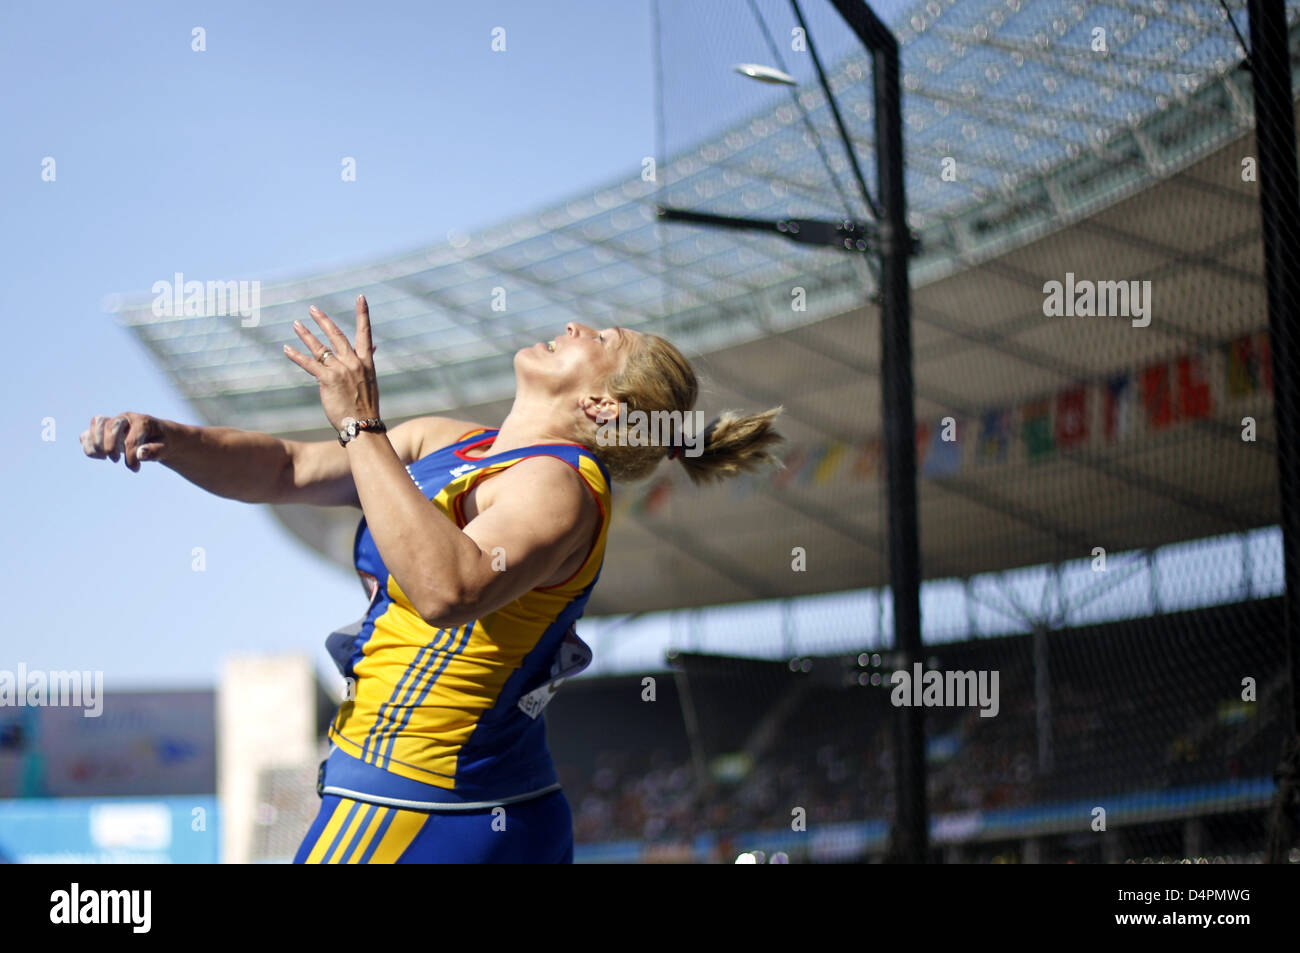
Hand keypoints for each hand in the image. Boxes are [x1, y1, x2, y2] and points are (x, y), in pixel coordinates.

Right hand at [80, 412, 166, 471]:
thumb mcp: (166, 448)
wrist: (160, 436)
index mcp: (142, 421)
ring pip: (96, 424)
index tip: (136, 469)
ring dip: (96, 443)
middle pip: (108, 425)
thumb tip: (140, 455)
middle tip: (116, 460)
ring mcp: (114, 421)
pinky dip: (87, 445)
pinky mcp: (104, 430)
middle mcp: (126, 418)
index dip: (131, 456)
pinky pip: (87, 433)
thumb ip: (155, 451)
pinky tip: (99, 456)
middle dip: (109, 446)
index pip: (131, 439)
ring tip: (104, 458)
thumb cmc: (163, 442)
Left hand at [283, 296, 380, 432]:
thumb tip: (369, 349)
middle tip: (313, 309)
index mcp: (366, 362)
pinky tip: (286, 348)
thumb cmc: (364, 407)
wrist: (363, 425)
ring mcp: (340, 370)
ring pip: (320, 348)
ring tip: (296, 324)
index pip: (365, 333)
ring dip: (306, 335)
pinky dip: (296, 356)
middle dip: (324, 321)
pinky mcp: (328, 380)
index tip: (361, 298)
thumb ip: (364, 364)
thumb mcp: (368, 383)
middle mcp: (353, 362)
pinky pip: (309, 364)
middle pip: (337, 335)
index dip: (363, 314)